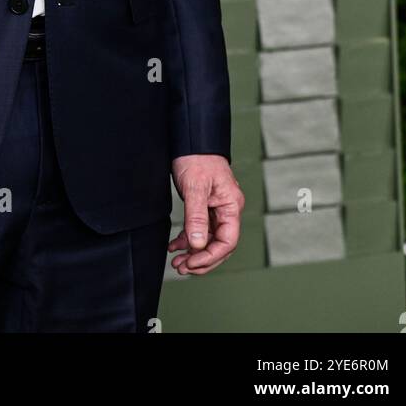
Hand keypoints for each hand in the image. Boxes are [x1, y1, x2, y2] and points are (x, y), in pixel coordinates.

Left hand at [168, 154, 243, 274]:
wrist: (191, 138)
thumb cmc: (197, 157)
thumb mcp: (195, 187)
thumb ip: (197, 217)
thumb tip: (198, 245)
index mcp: (231, 205)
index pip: (228, 241)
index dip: (210, 256)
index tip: (191, 263)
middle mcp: (227, 209)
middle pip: (219, 245)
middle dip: (201, 259)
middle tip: (181, 267)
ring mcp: (216, 208)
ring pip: (208, 239)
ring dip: (193, 252)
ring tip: (176, 262)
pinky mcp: (204, 206)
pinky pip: (199, 229)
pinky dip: (187, 239)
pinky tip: (174, 246)